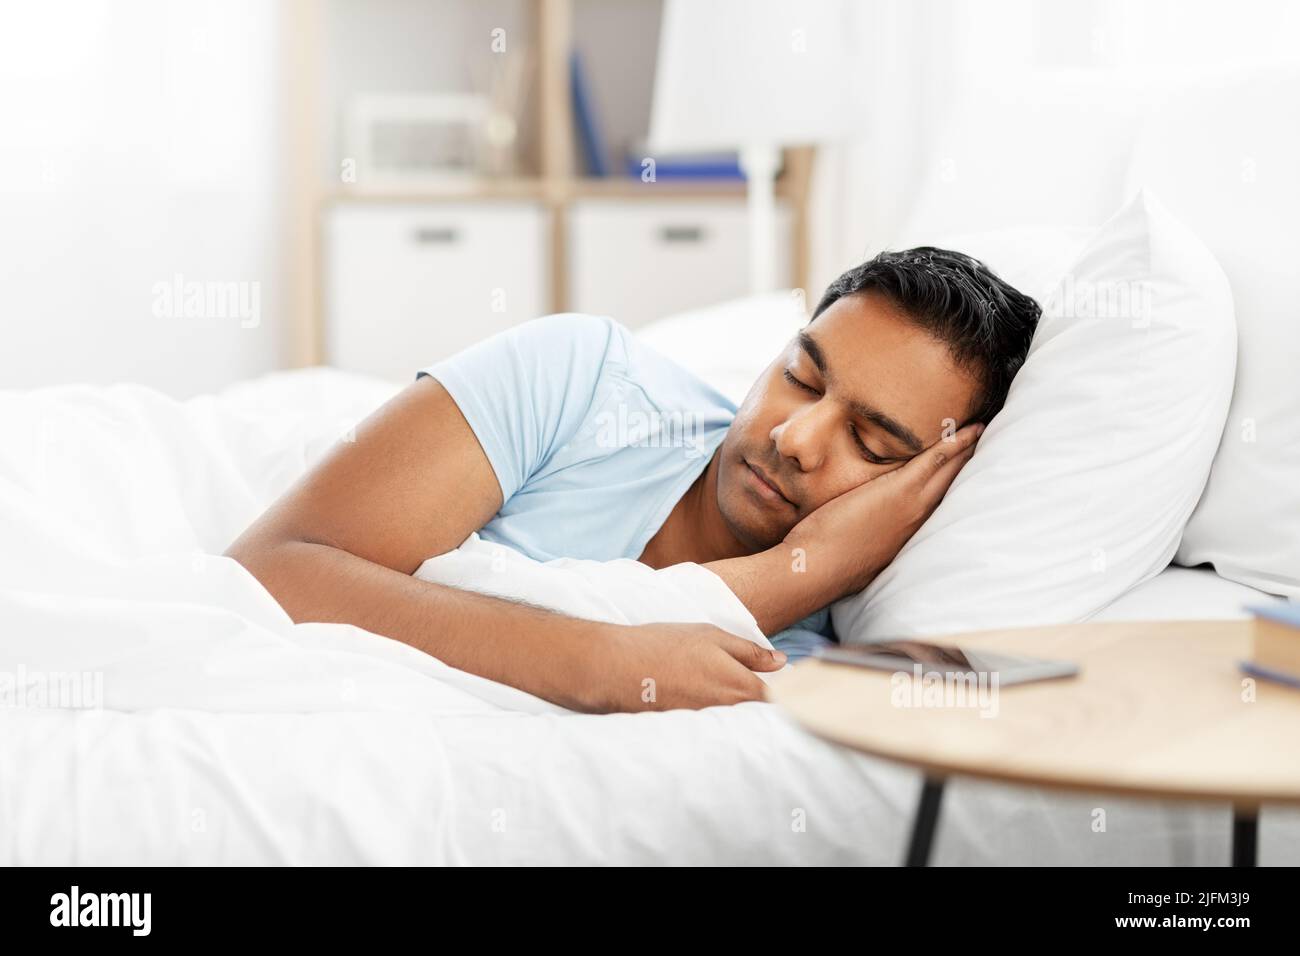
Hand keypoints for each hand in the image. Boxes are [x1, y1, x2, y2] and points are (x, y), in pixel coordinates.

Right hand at [579, 622, 786, 712]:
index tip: (784, 684)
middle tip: (757, 685)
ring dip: (737, 709)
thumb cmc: (665, 645)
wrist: (619, 667)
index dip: (785, 693)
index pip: (777, 701)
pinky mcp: (687, 729)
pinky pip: (712, 725)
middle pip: (757, 714)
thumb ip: (750, 652)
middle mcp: (726, 711)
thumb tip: (781, 663)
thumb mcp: (712, 636)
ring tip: (720, 687)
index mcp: (739, 686)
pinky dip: (714, 715)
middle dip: (762, 703)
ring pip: (734, 720)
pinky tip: (698, 695)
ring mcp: (707, 724)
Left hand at [783, 422, 983, 600]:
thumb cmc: (827, 560)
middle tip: (991, 440)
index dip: (958, 484)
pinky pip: (935, 461)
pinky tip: (970, 429)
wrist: (816, 568)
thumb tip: (864, 527)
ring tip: (985, 429)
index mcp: (910, 534)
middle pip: (957, 487)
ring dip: (971, 449)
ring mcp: (913, 507)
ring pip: (953, 472)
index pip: (942, 504)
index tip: (970, 467)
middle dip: (974, 464)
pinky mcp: (900, 492)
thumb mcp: (859, 549)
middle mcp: (921, 522)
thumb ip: (869, 535)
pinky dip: (955, 444)